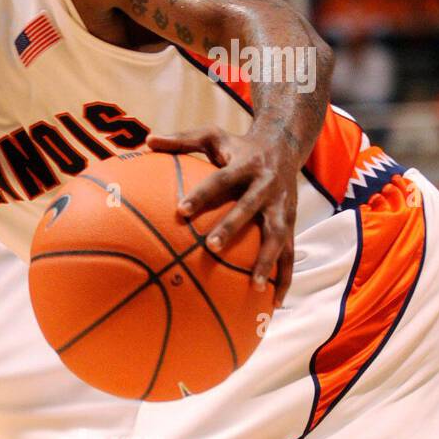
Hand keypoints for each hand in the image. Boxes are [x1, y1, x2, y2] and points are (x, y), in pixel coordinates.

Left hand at [146, 126, 299, 307]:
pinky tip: (273, 303)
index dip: (202, 195)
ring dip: (267, 261)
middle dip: (232, 227)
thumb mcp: (211, 135)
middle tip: (210, 247)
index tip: (180, 210)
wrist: (285, 144)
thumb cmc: (237, 145)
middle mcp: (267, 186)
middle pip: (249, 208)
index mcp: (244, 165)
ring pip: (277, 235)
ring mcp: (282, 206)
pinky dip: (284, 278)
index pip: (220, 180)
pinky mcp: (291, 223)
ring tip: (255, 286)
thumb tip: (146, 139)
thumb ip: (180, 140)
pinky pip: (289, 253)